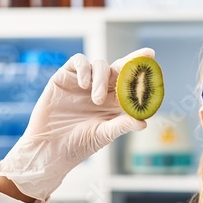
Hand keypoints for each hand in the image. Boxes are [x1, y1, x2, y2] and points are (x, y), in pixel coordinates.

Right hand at [0, 48, 153, 201]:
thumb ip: (122, 125)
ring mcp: (83, 83)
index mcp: (113, 103)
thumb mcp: (103, 135)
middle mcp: (100, 89)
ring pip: (100, 65)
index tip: (153, 60)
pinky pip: (79, 62)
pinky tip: (84, 85)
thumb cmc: (78, 144)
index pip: (130, 84)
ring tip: (97, 100)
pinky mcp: (65, 77)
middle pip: (119, 68)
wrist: (49, 146)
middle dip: (132, 60)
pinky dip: (85, 69)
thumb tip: (144, 122)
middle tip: (145, 55)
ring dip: (102, 78)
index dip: (140, 72)